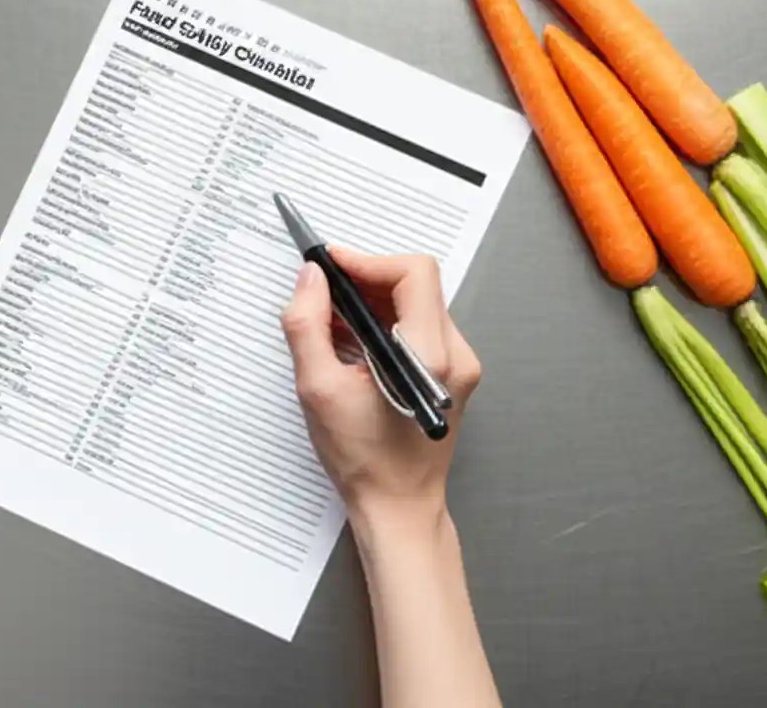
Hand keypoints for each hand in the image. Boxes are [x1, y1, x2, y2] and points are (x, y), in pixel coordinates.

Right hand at [280, 249, 480, 530]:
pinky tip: (355, 341)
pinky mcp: (452, 372)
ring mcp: (459, 363)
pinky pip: (421, 326)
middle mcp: (454, 354)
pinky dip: (386, 322)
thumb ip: (307, 326)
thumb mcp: (318, 389)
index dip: (367, 260)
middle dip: (366, 279)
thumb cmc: (362, 459)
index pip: (413, 273)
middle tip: (325, 291)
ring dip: (375, 300)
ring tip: (334, 319)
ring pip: (418, 303)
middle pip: (416, 284)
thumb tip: (309, 278)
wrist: (398, 505)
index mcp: (428, 356)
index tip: (331, 264)